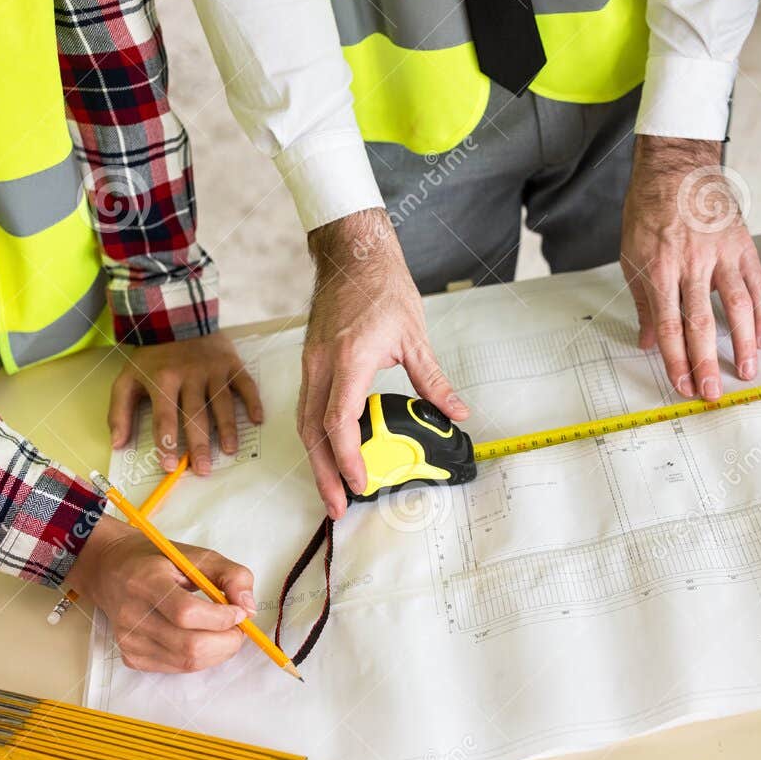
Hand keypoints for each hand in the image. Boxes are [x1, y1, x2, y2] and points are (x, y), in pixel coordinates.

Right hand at [65, 516, 256, 672]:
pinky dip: (200, 657)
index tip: (241, 612)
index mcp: (146, 582)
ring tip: (223, 632)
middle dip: (227, 641)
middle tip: (239, 627)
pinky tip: (200, 637)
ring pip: (187, 662)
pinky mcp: (131, 657)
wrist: (113, 571)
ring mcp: (128, 640)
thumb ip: (232, 575)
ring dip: (218, 651)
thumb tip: (249, 609)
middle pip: (189, 646)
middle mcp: (132, 615)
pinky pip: (177, 668)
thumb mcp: (200, 556)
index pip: (187, 613)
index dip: (222, 617)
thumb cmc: (160, 562)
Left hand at [108, 333, 262, 476]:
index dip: (167, 444)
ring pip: (222, 404)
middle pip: (196, 416)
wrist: (176, 317)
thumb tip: (118, 444)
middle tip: (204, 469)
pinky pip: (245, 384)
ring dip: (227, 429)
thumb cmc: (151, 356)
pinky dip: (252, 401)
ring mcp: (213, 370)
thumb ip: (118, 411)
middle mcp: (189, 376)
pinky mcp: (231, 363)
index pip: (164, 418)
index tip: (169, 466)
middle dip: (199, 445)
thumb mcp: (126, 379)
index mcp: (162, 380)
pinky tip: (257, 420)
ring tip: (229, 451)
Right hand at [300, 209, 467, 519]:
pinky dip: (315, 437)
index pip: (339, 419)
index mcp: (350, 357)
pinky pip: (305, 407)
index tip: (359, 481)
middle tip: (338, 505)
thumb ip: (433, 380)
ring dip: (317, 460)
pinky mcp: (309, 363)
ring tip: (332, 489)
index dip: (347, 456)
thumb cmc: (380, 287)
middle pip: (314, 432)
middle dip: (325, 473)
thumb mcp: (415, 336)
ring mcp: (310, 364)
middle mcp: (322, 364)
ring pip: (304, 423)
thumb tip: (456, 412)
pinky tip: (328, 455)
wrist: (352, 255)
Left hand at [620, 136, 760, 400]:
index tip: (683, 384)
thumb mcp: (632, 255)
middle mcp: (691, 263)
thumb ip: (644, 302)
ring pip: (737, 306)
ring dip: (744, 343)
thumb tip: (647, 343)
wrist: (677, 166)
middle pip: (701, 323)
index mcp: (659, 268)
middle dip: (707, 362)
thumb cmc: (649, 210)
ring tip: (748, 370)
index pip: (669, 325)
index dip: (677, 360)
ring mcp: (721, 253)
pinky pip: (757, 284)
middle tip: (712, 392)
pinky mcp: (743, 244)